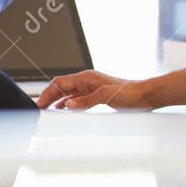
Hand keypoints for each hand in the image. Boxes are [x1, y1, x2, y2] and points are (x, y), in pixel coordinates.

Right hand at [37, 70, 153, 110]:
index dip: (47, 93)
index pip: (59, 83)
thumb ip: (85, 100)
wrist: (146, 95)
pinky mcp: (97, 95)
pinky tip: (65, 109)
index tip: (39, 104)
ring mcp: (92, 87)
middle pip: (61, 87)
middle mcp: (87, 81)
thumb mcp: (105, 97)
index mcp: (86, 78)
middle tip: (40, 108)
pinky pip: (77, 98)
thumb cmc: (130, 93)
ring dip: (57, 99)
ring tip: (48, 109)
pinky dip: (68, 103)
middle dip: (49, 96)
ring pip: (68, 92)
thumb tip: (67, 104)